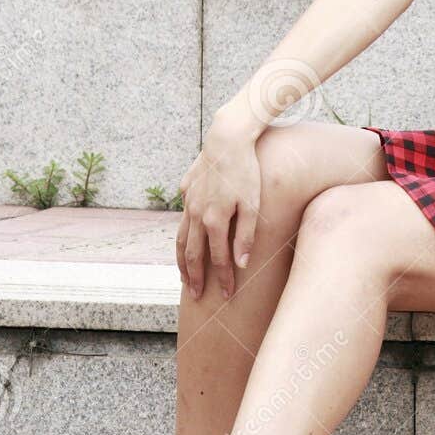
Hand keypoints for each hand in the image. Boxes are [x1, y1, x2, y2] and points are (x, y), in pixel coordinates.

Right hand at [175, 113, 262, 301]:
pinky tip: (186, 237)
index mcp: (214, 220)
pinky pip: (183, 214)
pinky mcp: (187, 187)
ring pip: (181, 236)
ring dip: (182, 259)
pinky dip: (182, 231)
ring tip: (183, 276)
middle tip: (195, 296)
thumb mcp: (253, 205)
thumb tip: (240, 265)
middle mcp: (196, 214)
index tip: (225, 296)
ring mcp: (189, 200)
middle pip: (192, 253)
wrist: (227, 138)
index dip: (222, 279)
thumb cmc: (246, 171)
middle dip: (194, 277)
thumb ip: (246, 236)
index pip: (218, 259)